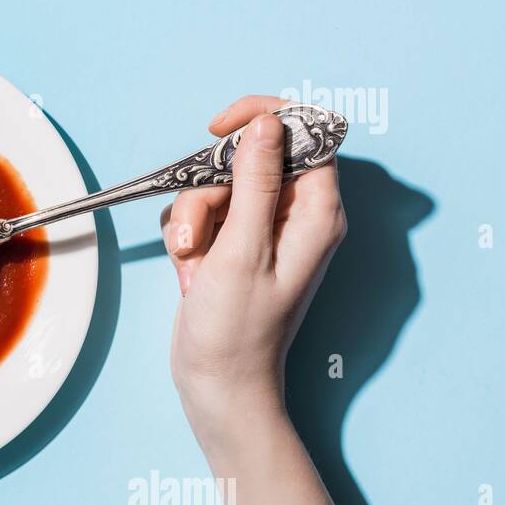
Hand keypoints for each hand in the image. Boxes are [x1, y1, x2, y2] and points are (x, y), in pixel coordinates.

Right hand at [160, 95, 345, 439]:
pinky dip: (186, 236)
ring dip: (191, 219)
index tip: (219, 130)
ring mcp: (260, 230)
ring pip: (215, 185)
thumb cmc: (238, 328)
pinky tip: (189, 271)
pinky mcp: (232, 244)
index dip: (263, 121)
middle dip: (207, 189)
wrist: (217, 383)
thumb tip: (268, 125)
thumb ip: (257, 182)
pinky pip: (201, 212)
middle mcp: (294, 216)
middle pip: (246, 160)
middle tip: (197, 234)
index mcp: (317, 213)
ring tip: (191, 263)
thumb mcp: (243, 250)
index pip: (306, 134)